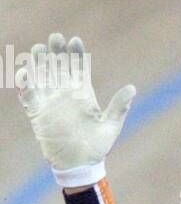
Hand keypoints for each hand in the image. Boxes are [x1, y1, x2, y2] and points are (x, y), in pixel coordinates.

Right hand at [16, 32, 134, 184]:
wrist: (80, 165)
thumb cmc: (98, 147)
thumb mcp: (111, 127)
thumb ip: (119, 107)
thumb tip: (132, 88)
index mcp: (83, 93)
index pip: (78, 67)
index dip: (76, 53)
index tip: (75, 41)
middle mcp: (65, 93)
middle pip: (58, 65)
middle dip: (56, 50)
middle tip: (56, 38)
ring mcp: (50, 100)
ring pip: (41, 74)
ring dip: (39, 61)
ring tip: (39, 49)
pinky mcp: (37, 112)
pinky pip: (27, 95)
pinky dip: (25, 84)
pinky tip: (26, 74)